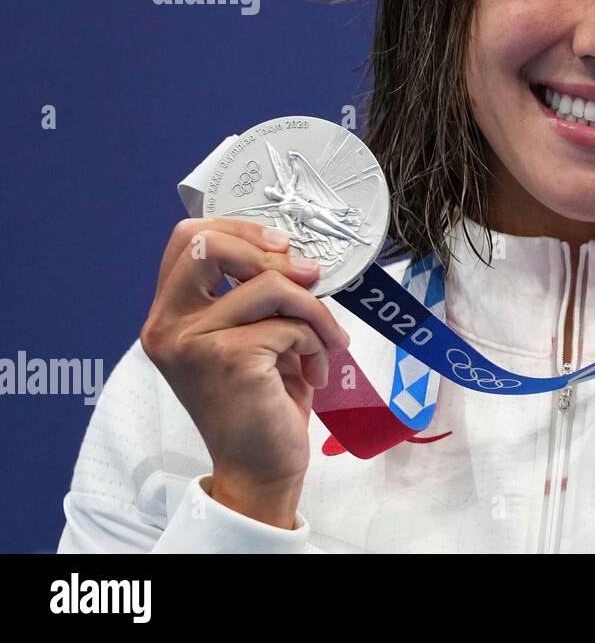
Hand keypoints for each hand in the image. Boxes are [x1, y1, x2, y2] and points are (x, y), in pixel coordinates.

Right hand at [140, 218, 350, 527]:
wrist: (260, 466)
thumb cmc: (260, 401)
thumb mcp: (251, 334)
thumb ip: (254, 293)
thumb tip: (294, 255)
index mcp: (169, 315)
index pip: (189, 239)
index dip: (241, 229)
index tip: (281, 246)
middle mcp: (168, 326)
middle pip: (209, 243)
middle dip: (270, 253)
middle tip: (308, 277)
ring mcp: (193, 342)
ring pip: (269, 283)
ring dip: (313, 309)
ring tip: (326, 340)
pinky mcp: (228, 358)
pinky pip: (290, 323)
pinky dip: (316, 341)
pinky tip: (315, 370)